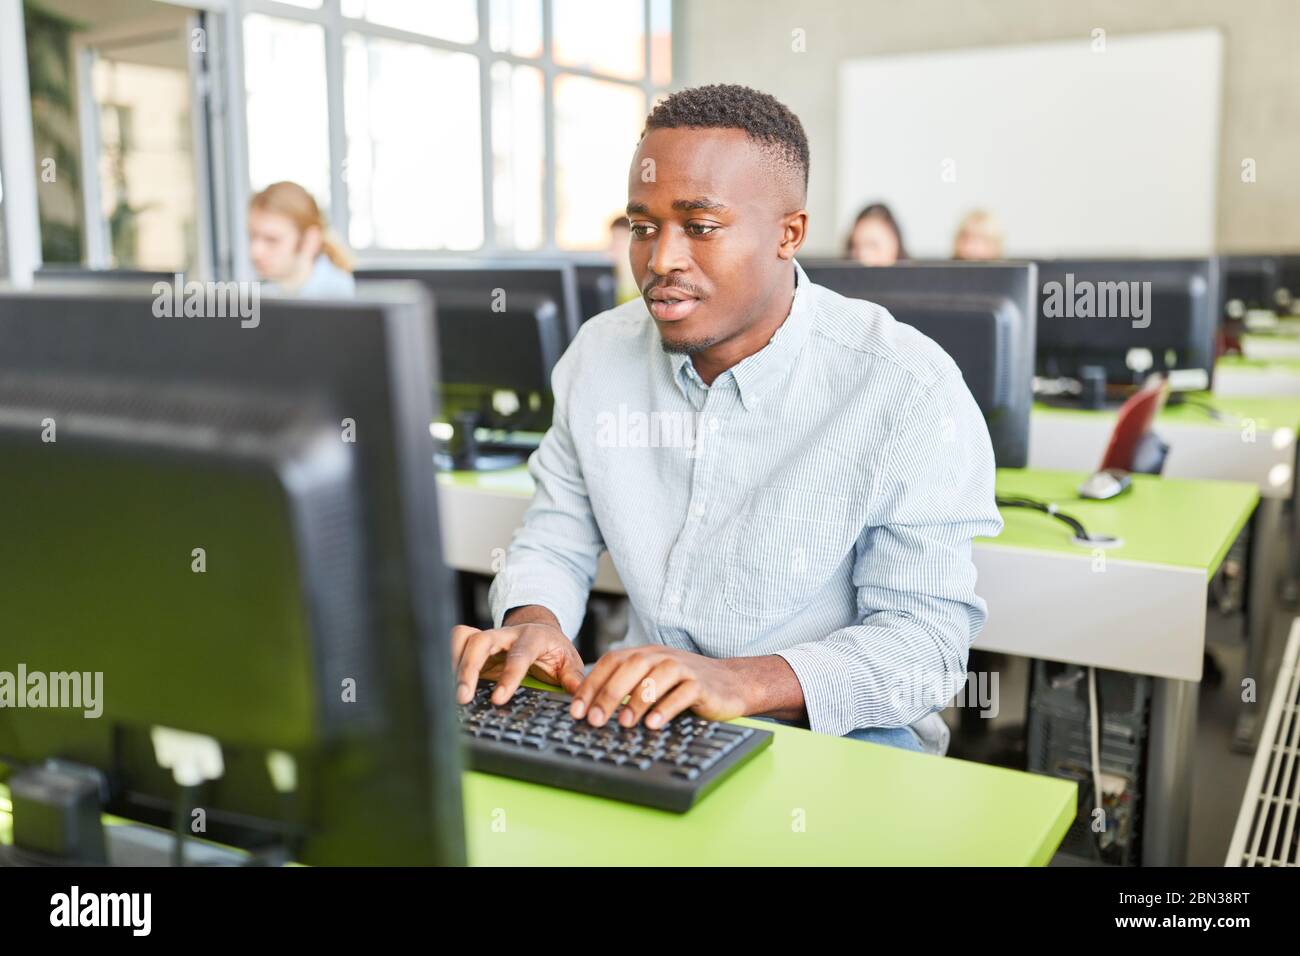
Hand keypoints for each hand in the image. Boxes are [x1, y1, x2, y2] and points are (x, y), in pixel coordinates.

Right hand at [451, 618, 584, 705]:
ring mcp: (489, 638)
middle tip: (463, 698)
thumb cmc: (554, 650)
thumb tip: (580, 701)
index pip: (519, 655)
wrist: (541, 631)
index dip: (508, 676)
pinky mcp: (475, 644)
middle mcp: (507, 634)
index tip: (498, 699)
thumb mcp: (569, 662)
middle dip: (469, 668)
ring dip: (454, 664)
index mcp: (533, 637)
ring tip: (449, 694)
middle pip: (482, 641)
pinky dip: (448, 659)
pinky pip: (456, 642)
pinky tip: (446, 684)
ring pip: (464, 639)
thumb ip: (573, 680)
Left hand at [569, 647, 750, 728]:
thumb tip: (592, 711)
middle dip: (609, 694)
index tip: (577, 710)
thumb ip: (628, 688)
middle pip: (630, 667)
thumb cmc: (686, 686)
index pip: (611, 662)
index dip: (591, 685)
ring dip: (637, 701)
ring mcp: (683, 668)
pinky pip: (682, 693)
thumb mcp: (654, 682)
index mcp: (645, 654)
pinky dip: (666, 707)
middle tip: (595, 719)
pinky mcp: (702, 684)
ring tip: (624, 723)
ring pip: (655, 678)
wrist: (732, 683)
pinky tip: (654, 724)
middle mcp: (661, 656)